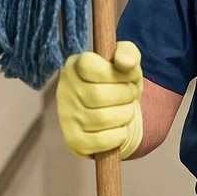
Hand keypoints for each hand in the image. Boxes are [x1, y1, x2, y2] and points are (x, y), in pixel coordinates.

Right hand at [56, 41, 142, 158]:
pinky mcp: (73, 140)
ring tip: (126, 109)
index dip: (117, 72)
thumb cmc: (118, 82)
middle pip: (99, 95)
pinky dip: (119, 135)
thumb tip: (125, 62)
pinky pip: (101, 142)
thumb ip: (128, 53)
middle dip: (126, 95)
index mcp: (75, 66)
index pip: (88, 65)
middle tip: (131, 94)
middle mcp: (65, 91)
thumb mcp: (126, 61)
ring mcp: (66, 117)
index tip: (127, 74)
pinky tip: (120, 128)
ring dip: (126, 114)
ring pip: (102, 119)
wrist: (115, 111)